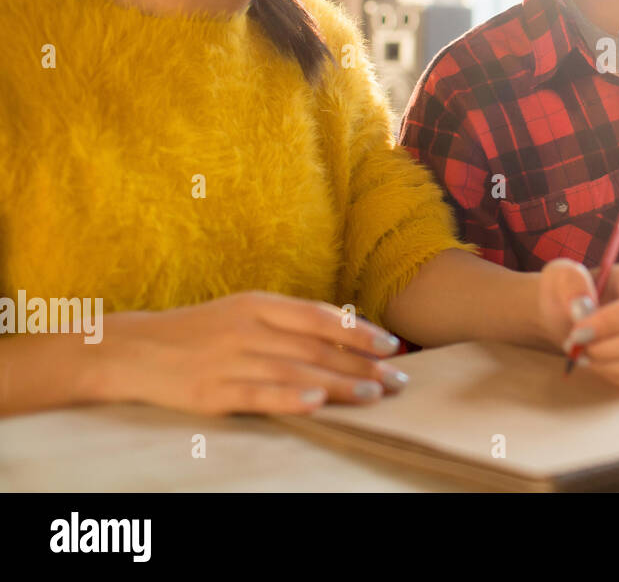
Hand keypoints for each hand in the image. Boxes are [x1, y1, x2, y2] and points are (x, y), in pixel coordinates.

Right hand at [96, 292, 409, 414]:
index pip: (319, 316)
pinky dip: (287, 397)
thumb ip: (288, 322)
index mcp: (258, 305)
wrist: (131, 350)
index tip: (392, 346)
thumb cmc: (199, 332)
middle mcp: (247, 328)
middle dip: (362, 365)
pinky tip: (315, 403)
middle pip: (316, 347)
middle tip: (398, 380)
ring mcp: (228, 359)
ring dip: (338, 384)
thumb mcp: (243, 313)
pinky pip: (255, 394)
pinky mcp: (210, 391)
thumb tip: (346, 331)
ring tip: (373, 396)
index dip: (359, 331)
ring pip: (294, 370)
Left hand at [538, 258, 618, 390]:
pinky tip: (600, 364)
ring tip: (585, 356)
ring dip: (610, 366)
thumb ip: (569, 281)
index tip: (577, 333)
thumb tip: (580, 303)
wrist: (572, 318)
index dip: (611, 322)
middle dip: (606, 350)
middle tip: (576, 349)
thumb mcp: (560, 277)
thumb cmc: (569, 295)